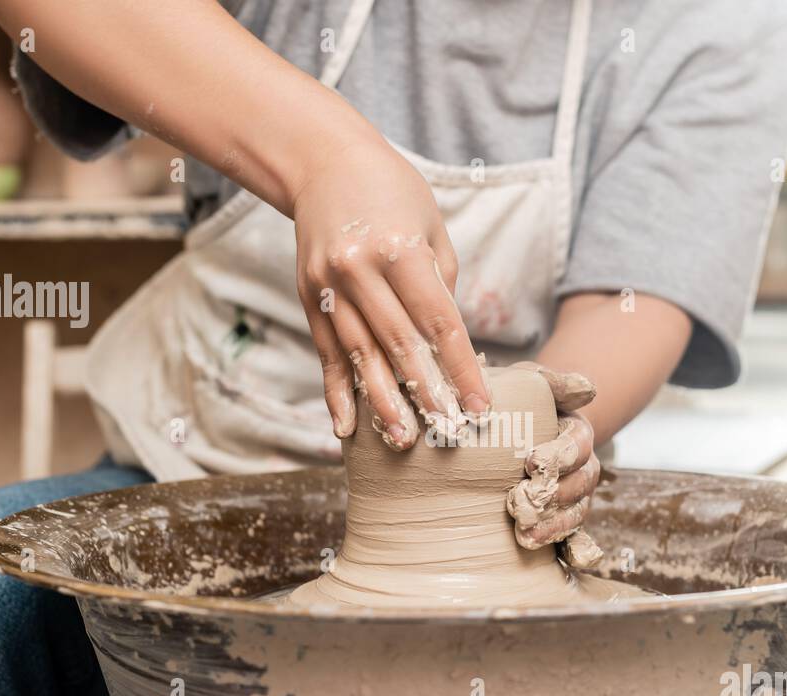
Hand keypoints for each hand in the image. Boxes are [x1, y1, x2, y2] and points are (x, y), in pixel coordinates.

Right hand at [292, 136, 490, 448]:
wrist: (324, 163)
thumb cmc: (394, 195)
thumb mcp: (431, 229)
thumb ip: (441, 287)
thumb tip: (449, 347)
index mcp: (400, 250)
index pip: (438, 321)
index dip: (459, 368)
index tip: (478, 405)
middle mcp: (359, 269)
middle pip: (398, 344)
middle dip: (424, 393)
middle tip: (445, 433)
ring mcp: (328, 284)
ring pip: (360, 355)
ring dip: (382, 402)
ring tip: (402, 440)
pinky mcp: (308, 295)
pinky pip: (327, 352)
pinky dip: (336, 392)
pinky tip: (346, 427)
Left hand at [505, 363, 603, 568]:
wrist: (503, 430)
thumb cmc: (517, 403)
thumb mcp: (530, 384)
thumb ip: (554, 383)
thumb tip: (588, 390)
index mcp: (576, 434)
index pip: (579, 445)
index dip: (559, 454)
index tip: (530, 462)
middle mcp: (581, 467)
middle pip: (581, 484)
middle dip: (554, 495)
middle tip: (521, 502)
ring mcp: (572, 497)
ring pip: (577, 513)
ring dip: (555, 525)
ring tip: (525, 534)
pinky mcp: (559, 520)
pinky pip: (575, 539)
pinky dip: (575, 550)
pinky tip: (566, 559)